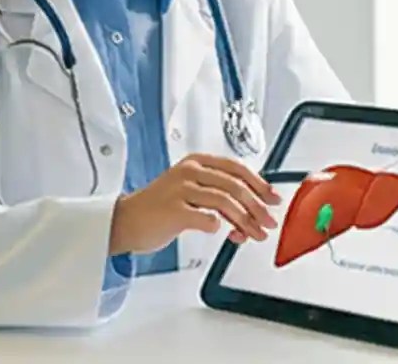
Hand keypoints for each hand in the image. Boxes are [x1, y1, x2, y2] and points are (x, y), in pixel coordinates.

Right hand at [108, 153, 282, 255]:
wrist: (124, 222)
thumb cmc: (159, 208)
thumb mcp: (190, 192)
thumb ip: (218, 195)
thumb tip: (252, 208)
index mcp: (196, 162)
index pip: (236, 168)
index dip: (259, 183)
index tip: (273, 198)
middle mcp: (189, 172)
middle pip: (234, 186)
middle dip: (257, 206)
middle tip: (268, 222)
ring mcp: (180, 190)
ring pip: (225, 202)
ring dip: (244, 221)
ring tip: (253, 234)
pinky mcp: (173, 210)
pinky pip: (206, 218)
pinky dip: (218, 226)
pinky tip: (221, 232)